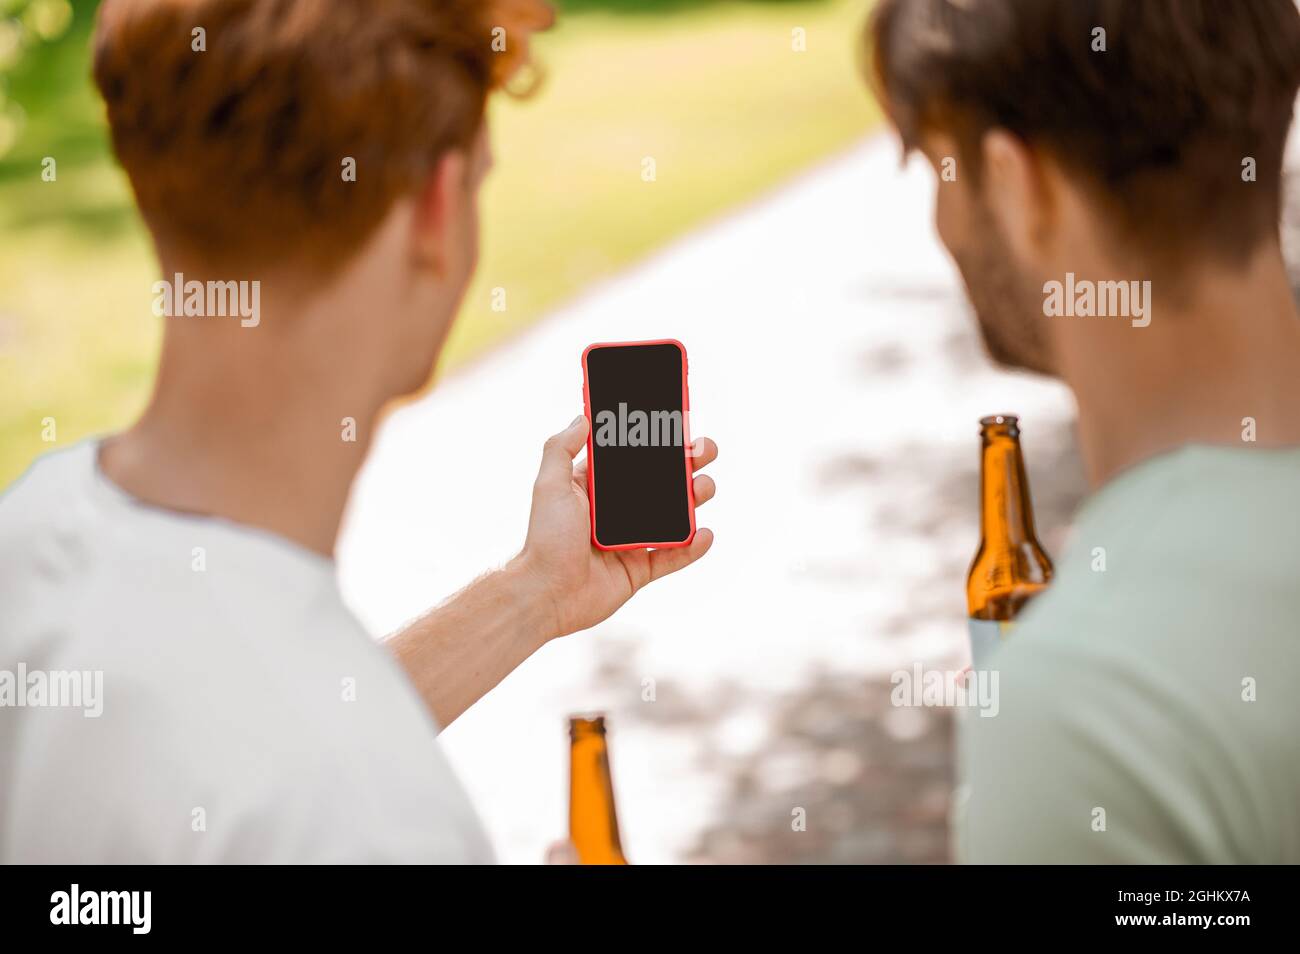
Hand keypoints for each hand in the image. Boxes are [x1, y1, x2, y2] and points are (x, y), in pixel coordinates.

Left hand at [512, 414, 716, 639]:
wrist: (546, 593)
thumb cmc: (544, 538)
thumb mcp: (549, 485)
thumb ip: (561, 448)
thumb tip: (583, 416)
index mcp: (596, 489)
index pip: (631, 459)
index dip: (655, 442)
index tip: (676, 424)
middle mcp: (616, 512)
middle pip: (660, 483)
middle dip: (686, 465)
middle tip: (704, 450)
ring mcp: (631, 540)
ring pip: (673, 516)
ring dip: (694, 500)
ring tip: (704, 488)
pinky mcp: (639, 570)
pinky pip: (673, 557)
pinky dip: (692, 547)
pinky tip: (704, 534)